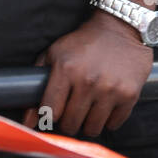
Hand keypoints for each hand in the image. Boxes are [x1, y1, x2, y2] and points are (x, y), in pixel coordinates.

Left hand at [31, 12, 152, 136]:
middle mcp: (88, 81)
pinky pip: (113, 125)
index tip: (53, 115)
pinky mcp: (129, 95)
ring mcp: (110, 89)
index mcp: (66, 69)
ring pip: (92, 129)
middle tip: (72, 113)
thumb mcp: (55, 53)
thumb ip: (37, 84)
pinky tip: (106, 106)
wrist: (120, 28)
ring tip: (89, 111)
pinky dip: (108, 121)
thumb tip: (28, 120)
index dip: (49, 117)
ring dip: (88, 124)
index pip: (50, 112)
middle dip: (68, 122)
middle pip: (70, 124)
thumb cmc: (83, 43)